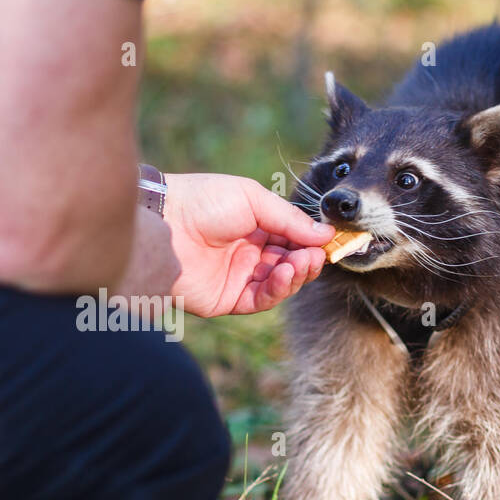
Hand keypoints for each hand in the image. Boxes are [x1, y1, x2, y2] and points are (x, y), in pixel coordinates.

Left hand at [163, 173, 333, 316]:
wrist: (164, 226)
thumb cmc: (202, 202)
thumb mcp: (253, 199)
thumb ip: (290, 219)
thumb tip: (326, 233)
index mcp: (255, 224)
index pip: (294, 237)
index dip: (314, 240)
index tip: (335, 240)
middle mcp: (250, 252)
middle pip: (292, 262)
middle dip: (308, 259)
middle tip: (319, 255)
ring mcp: (240, 276)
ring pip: (281, 283)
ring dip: (296, 274)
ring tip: (301, 263)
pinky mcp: (229, 299)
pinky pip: (263, 299)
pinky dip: (278, 289)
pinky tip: (284, 273)